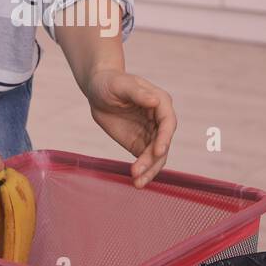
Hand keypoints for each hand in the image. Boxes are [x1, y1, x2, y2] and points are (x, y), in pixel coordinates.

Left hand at [85, 68, 175, 187]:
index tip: (157, 151)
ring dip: (149, 170)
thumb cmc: (110, 82)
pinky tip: (135, 181)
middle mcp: (160, 120)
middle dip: (153, 160)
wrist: (98, 90)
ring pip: (157, 157)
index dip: (164, 138)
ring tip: (137, 183)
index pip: (168, 122)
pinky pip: (145, 161)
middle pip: (163, 144)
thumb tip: (154, 102)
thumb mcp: (120, 85)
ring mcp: (151, 134)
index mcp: (160, 102)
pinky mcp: (140, 144)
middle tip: (138, 172)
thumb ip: (137, 93)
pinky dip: (142, 172)